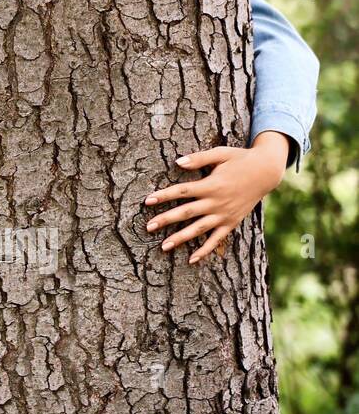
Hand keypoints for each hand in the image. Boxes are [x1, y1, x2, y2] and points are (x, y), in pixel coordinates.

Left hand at [144, 131, 290, 264]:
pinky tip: (192, 259)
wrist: (266, 172)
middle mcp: (216, 202)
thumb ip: (199, 158)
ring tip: (163, 246)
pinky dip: (205, 250)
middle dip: (166, 220)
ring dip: (181, 238)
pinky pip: (217, 239)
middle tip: (148, 227)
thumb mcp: (220, 154)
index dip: (164, 196)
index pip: (182, 191)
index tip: (147, 201)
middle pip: (186, 212)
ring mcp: (224, 215)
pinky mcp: (232, 222)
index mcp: (211, 184)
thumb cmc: (240, 159)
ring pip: (199, 229)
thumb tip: (177, 162)